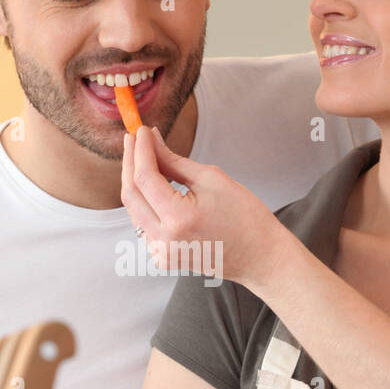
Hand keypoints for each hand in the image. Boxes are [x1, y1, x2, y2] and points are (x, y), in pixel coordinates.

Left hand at [120, 125, 292, 292]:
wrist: (259, 257)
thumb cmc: (245, 217)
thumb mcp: (212, 179)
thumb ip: (175, 162)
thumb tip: (153, 142)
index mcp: (179, 219)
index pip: (145, 178)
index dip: (140, 151)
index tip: (141, 131)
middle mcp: (165, 240)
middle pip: (131, 195)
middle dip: (130, 163)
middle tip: (133, 139)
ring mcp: (162, 252)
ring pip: (134, 210)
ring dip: (134, 181)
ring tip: (141, 157)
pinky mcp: (163, 257)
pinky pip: (143, 224)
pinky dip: (144, 202)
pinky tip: (152, 185)